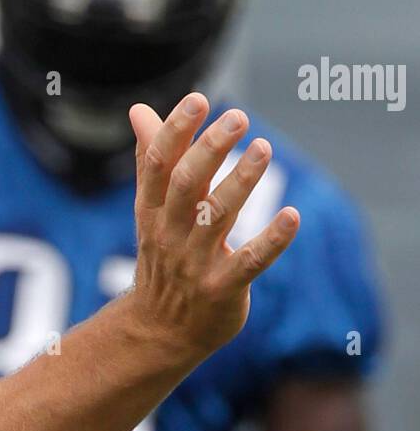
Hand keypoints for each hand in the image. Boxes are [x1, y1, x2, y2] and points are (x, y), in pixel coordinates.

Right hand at [126, 93, 299, 360]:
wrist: (160, 330)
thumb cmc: (163, 257)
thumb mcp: (150, 210)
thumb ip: (151, 158)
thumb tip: (139, 109)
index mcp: (151, 211)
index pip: (158, 164)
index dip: (176, 130)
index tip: (198, 100)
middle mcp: (169, 233)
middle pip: (185, 184)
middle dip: (210, 148)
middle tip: (238, 117)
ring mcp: (194, 263)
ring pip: (217, 216)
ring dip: (241, 180)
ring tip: (263, 148)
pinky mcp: (222, 289)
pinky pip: (249, 262)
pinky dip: (272, 239)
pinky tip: (292, 216)